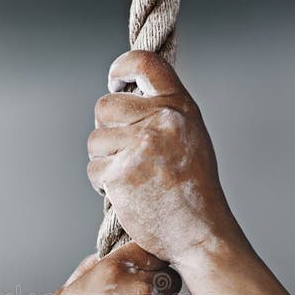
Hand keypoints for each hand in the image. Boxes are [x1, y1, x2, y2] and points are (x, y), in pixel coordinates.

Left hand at [87, 50, 239, 268]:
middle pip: (105, 106)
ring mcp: (140, 147)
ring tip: (131, 177)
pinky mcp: (121, 174)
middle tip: (125, 153)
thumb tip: (122, 96)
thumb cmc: (194, 190)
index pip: (144, 62)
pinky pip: (94, 168)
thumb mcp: (190, 137)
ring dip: (104, 159)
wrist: (200, 232)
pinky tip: (127, 192)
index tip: (115, 82)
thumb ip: (162, 113)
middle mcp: (161, 121)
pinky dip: (103, 183)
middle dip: (107, 130)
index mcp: (179, 107)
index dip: (122, 68)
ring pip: (95, 139)